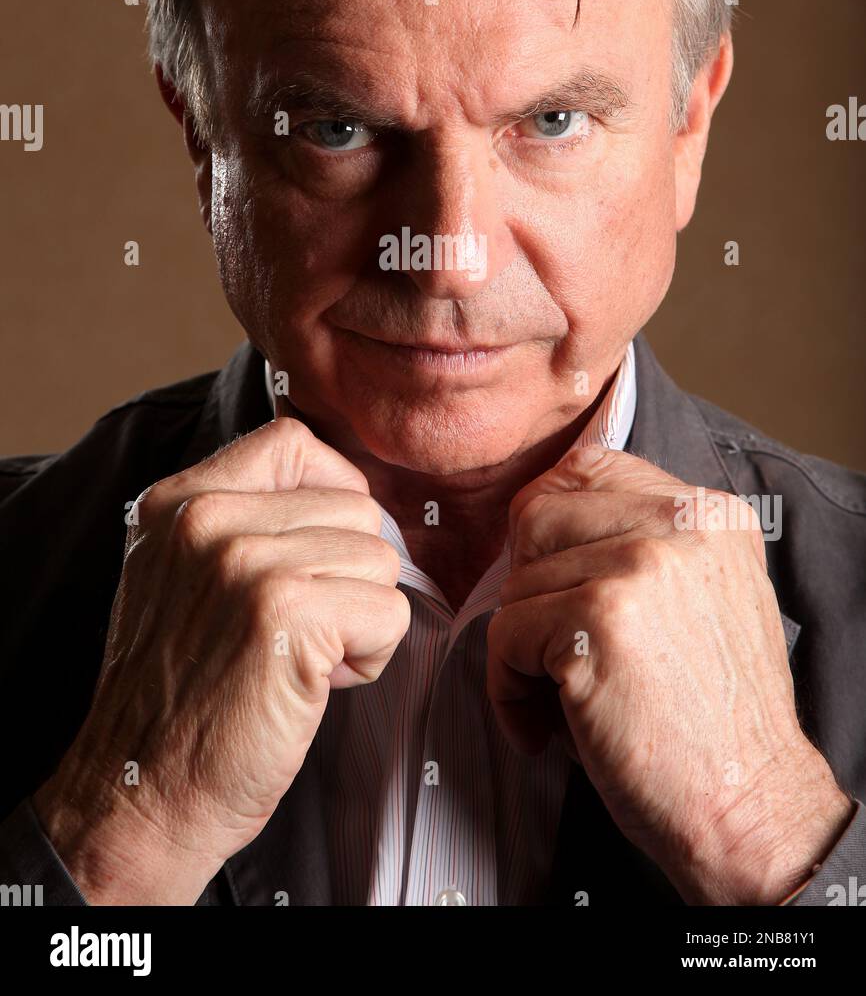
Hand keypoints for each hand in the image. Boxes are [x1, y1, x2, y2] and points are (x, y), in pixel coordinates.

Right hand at [33, 417, 409, 904]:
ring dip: (360, 618)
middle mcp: (206, 518)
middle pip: (353, 507)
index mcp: (178, 502)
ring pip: (379, 558)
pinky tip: (314, 686)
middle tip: (300, 634)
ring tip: (301, 661)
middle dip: (348, 575)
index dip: (333, 491)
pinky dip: (371, 656)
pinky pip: (389, 610)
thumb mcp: (180, 578)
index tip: (323, 551)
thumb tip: (348, 497)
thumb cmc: (177, 697)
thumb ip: (243, 523)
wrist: (139, 795)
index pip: (292, 442)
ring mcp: (246, 560)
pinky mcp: (287, 612)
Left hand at [487, 444, 853, 903]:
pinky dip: (509, 691)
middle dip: (527, 587)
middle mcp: (680, 523)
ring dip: (520, 649)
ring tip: (561, 700)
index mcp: (709, 511)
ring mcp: (639, 566)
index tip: (552, 584)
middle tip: (550, 651)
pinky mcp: (599, 619)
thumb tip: (536, 519)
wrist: (750, 804)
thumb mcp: (705, 596)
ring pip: (517, 581)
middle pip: (538, 514)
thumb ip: (643, 544)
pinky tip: (546, 728)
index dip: (548, 526)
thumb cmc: (714, 717)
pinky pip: (505, 635)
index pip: (586, 467)